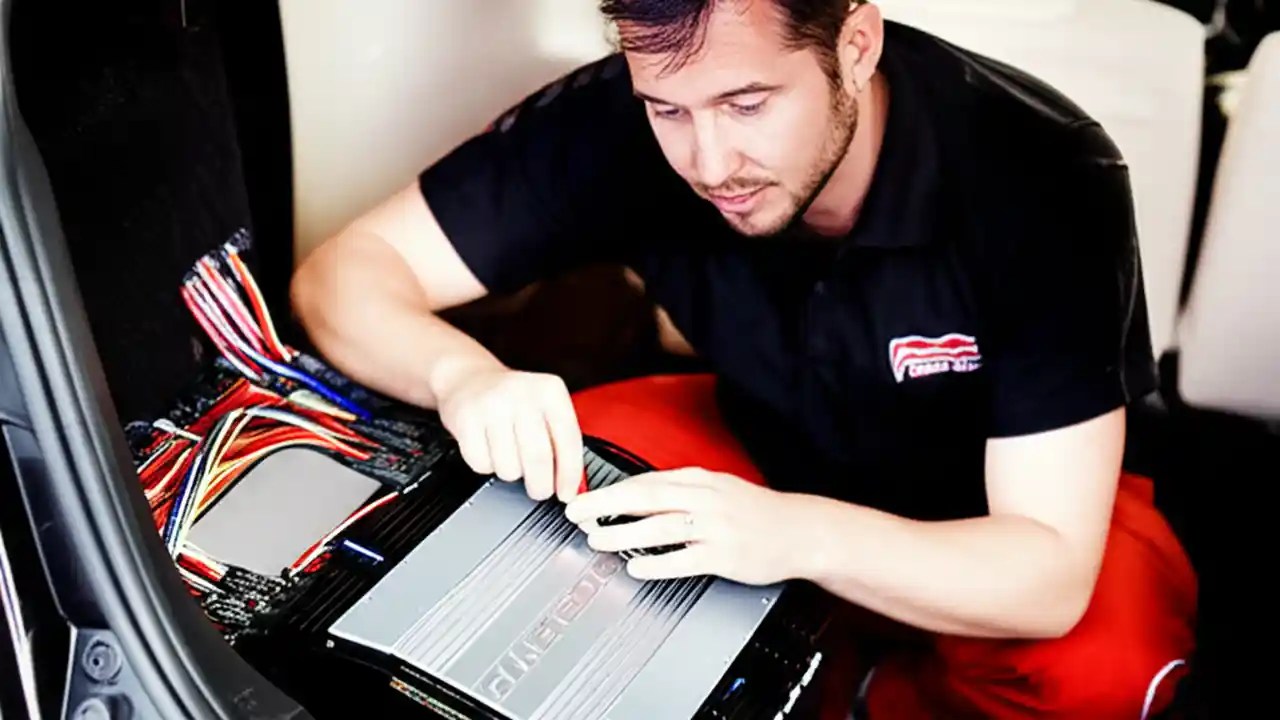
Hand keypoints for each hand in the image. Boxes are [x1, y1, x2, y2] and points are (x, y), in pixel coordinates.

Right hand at [434, 363, 582, 501]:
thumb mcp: (544, 409)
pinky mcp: (466, 419)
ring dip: (511, 472)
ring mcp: (492, 405)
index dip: (569, 474)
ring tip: (508, 454)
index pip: (568, 440)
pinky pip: (482, 464)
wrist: (468, 379)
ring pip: (509, 467)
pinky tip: (488, 448)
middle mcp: (522, 393)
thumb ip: (561, 442)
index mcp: (550, 390)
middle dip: (541, 486)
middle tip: (539, 489)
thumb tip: (571, 485)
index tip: (567, 493)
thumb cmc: (512, 401)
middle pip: (538, 458)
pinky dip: (487, 466)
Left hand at [564, 468, 811, 585]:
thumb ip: (682, 489)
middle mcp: (706, 499)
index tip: (585, 497)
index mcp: (701, 480)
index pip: (647, 480)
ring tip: (598, 539)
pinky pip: (685, 559)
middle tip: (578, 513)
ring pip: (661, 527)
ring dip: (624, 533)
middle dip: (607, 504)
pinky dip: (658, 564)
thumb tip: (638, 494)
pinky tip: (637, 568)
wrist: (801, 531)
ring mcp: (716, 527)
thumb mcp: (719, 487)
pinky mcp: (725, 555)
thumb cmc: (756, 512)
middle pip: (647, 497)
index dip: (611, 489)